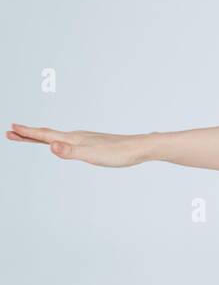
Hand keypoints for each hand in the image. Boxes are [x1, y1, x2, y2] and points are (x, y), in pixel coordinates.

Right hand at [6, 123, 150, 166]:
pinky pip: (70, 141)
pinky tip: (63, 144)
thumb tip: (51, 146)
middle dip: (29, 134)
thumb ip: (70, 152)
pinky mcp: (94, 144)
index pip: (45, 135)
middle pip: (48, 134)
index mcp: (73, 138)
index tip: (10, 129)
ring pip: (58, 137)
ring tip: (31, 136)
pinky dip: (58, 141)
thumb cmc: (118, 153)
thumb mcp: (91, 155)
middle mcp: (78, 136)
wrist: (140, 148)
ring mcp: (86, 139)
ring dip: (42, 136)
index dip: (27, 134)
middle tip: (11, 132)